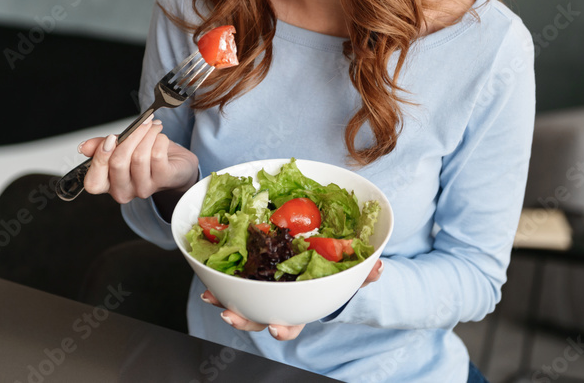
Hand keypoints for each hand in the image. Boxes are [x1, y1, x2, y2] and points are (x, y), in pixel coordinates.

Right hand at [78, 117, 198, 202]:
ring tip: (152, 126)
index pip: (93, 182)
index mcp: (108, 184)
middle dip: (129, 136)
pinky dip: (159, 139)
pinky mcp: (163, 180)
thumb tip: (83, 147)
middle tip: (141, 123)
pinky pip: (156, 155)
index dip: (99, 159)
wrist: (176, 164)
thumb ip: (101, 146)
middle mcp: (123, 190)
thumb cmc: (147, 155)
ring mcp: (144, 188)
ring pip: (139, 156)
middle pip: (118, 163)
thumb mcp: (121, 147)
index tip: (110, 138)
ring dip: (147, 134)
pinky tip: (161, 137)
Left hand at [202, 258, 383, 340]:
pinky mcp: (247, 269)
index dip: (283, 329)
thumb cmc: (334, 270)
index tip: (276, 329)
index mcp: (300, 305)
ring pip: (240, 301)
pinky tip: (207, 271)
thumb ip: (364, 271)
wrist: (320, 255)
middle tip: (230, 317)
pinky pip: (231, 276)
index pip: (292, 322)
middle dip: (244, 321)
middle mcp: (277, 302)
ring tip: (210, 297)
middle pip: (257, 318)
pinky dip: (218, 276)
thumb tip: (377, 267)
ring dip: (224, 301)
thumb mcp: (351, 271)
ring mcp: (260, 288)